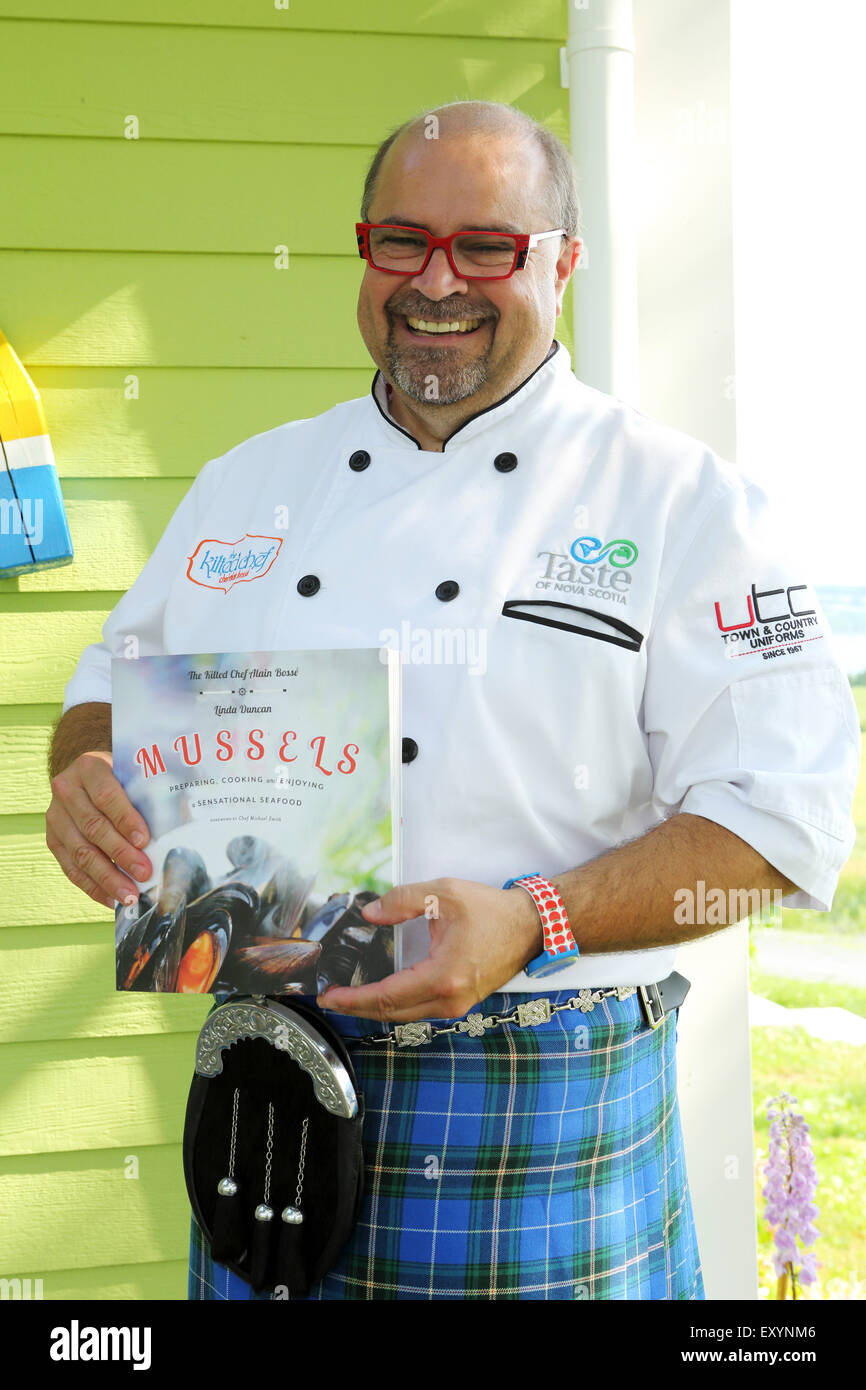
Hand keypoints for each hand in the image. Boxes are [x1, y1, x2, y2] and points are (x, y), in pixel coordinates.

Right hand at [46, 751, 152, 908]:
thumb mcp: (139, 771)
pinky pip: (71, 868)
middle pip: (94, 827)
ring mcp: (56, 817)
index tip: (144, 841)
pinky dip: (93, 886)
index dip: (125, 820)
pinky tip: (111, 899)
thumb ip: (158, 787)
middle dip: (121, 854)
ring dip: (107, 877)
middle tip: (144, 873)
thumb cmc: (125, 776)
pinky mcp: (53, 840)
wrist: (91, 777)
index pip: (107, 796)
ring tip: (129, 896)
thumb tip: (188, 813)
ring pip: (80, 852)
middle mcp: (67, 790)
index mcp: (89, 767)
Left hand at [317, 876, 543, 1021]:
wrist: (533, 926)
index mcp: (442, 977)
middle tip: (329, 998)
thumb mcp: (443, 894)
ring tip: (348, 996)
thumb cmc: (492, 911)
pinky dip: (395, 1005)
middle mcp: (448, 1000)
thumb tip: (370, 913)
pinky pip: (420, 1010)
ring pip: (405, 1015)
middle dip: (356, 1007)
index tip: (327, 995)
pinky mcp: (461, 1002)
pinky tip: (381, 994)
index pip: (385, 997)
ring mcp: (457, 1006)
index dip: (352, 998)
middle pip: (391, 1014)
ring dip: (375, 1008)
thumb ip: (401, 901)